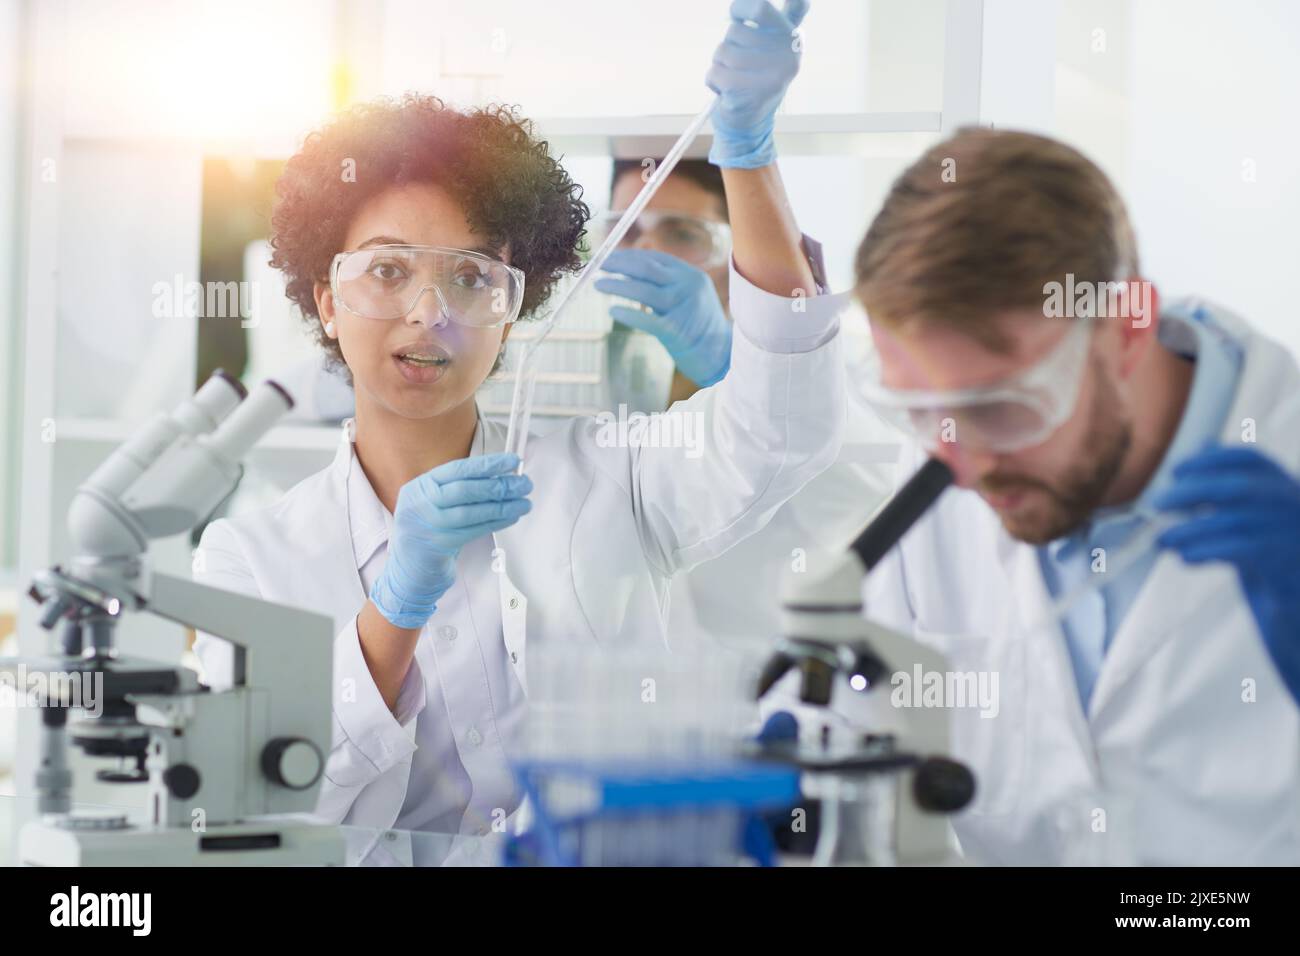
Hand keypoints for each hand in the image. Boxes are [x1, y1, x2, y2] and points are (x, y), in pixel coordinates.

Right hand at [369, 452, 531, 628]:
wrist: (409, 571)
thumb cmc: (426, 532)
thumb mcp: (431, 503)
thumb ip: (455, 488)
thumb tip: (498, 475)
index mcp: (419, 487)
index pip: (458, 469)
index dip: (487, 464)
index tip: (511, 461)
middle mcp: (420, 503)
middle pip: (466, 489)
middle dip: (500, 484)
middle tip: (524, 483)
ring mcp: (428, 525)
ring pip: (473, 511)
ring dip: (504, 505)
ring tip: (524, 502)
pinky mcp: (439, 545)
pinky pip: (475, 530)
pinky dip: (496, 521)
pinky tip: (511, 516)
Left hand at [595, 248, 731, 387]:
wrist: (722, 357)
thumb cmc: (699, 328)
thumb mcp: (690, 297)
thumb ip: (668, 284)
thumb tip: (631, 272)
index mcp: (691, 275)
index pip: (654, 259)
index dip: (628, 256)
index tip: (609, 256)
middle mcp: (688, 287)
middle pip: (646, 268)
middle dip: (618, 264)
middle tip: (598, 265)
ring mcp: (683, 308)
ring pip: (642, 290)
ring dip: (617, 285)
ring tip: (598, 285)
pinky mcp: (676, 330)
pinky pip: (645, 319)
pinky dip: (626, 313)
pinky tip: (612, 311)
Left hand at [705, 0, 808, 168]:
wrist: (751, 125)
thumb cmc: (757, 78)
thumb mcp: (774, 47)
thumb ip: (787, 20)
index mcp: (792, 40)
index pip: (759, 6)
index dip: (741, 9)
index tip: (737, 17)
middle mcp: (786, 57)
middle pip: (734, 31)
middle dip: (728, 47)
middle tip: (739, 66)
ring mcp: (769, 76)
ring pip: (723, 51)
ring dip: (719, 65)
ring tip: (732, 78)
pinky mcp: (749, 93)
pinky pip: (715, 72)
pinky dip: (714, 81)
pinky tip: (726, 91)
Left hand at [1155, 446, 1299, 703]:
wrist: (1298, 622)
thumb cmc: (1270, 569)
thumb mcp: (1251, 524)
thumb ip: (1230, 497)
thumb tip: (1192, 463)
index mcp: (1288, 491)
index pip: (1253, 460)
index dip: (1212, 460)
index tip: (1177, 470)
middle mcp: (1297, 508)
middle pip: (1241, 487)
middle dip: (1194, 491)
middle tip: (1158, 503)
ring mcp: (1296, 538)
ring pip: (1237, 521)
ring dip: (1191, 528)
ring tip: (1163, 539)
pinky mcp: (1289, 570)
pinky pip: (1244, 550)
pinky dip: (1208, 550)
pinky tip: (1186, 557)